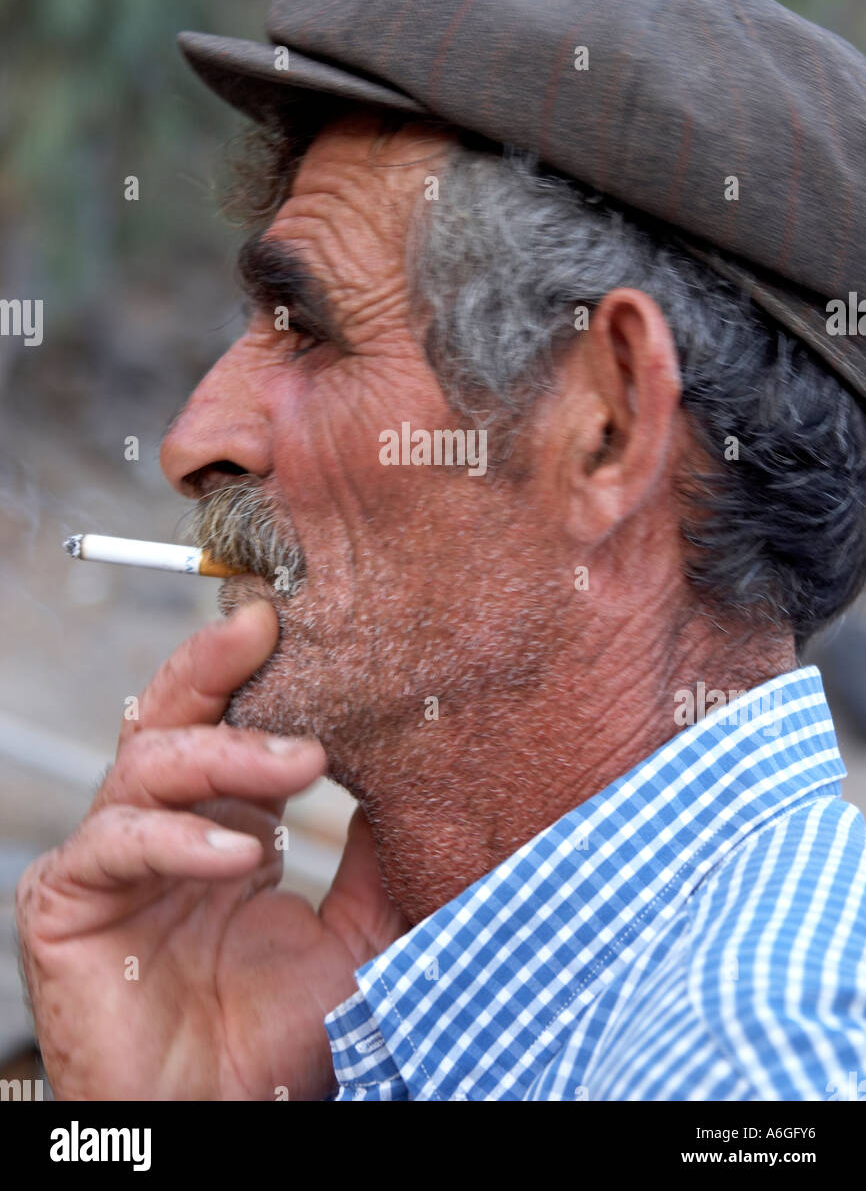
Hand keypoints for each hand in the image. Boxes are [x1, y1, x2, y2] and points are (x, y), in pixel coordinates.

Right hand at [16, 600, 408, 1099]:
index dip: (260, 677)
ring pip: (148, 764)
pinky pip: (113, 845)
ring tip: (301, 761)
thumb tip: (409, 789)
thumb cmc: (276, 1041)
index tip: (310, 627)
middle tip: (266, 624)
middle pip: (175, 717)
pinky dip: (176, 839)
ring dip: (225, 754)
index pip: (231, 727)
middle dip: (216, 664)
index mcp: (222, 824)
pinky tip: (238, 854)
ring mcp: (112, 859)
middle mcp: (164, 828)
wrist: (219, 1121)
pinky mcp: (67, 901)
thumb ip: (374, 865)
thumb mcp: (353, 939)